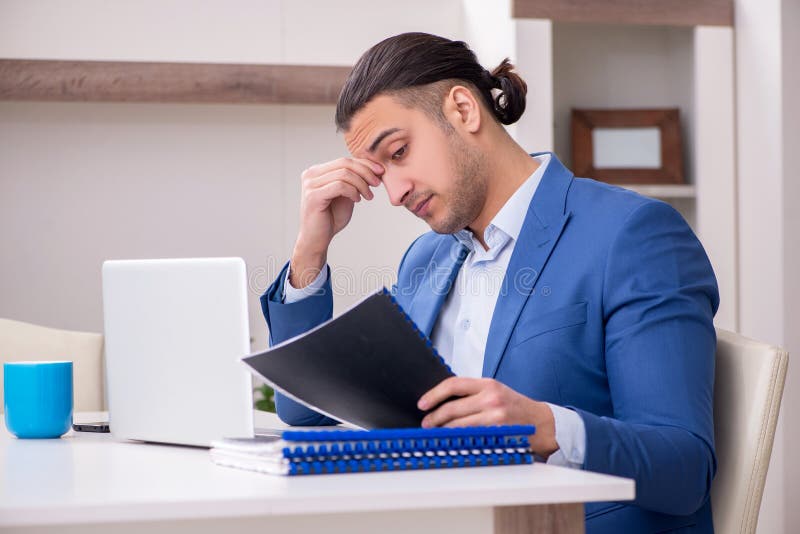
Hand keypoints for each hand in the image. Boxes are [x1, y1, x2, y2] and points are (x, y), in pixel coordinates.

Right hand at [290, 157, 383, 287]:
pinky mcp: (313, 196)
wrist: (317, 239)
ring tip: (368, 196)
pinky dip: (353, 191)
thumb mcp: (346, 195)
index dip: (365, 164)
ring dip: (361, 184)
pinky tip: (357, 200)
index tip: (380, 172)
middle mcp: (311, 174)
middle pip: (345, 163)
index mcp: (317, 171)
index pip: (345, 160)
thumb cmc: (331, 218)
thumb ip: (354, 181)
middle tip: (377, 184)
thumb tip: (374, 168)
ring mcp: (310, 184)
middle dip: (366, 172)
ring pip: (344, 174)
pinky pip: (340, 186)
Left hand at [417, 377, 558, 457]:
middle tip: (426, 424)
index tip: (422, 404)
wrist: (541, 423)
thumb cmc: (514, 407)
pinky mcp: (497, 434)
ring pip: (458, 425)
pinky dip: (457, 439)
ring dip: (443, 431)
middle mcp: (491, 398)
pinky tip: (451, 440)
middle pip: (452, 408)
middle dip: (434, 418)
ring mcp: (495, 417)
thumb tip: (442, 401)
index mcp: (488, 384)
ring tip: (436, 433)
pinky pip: (470, 437)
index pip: (453, 385)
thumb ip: (472, 393)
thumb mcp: (495, 391)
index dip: (434, 395)